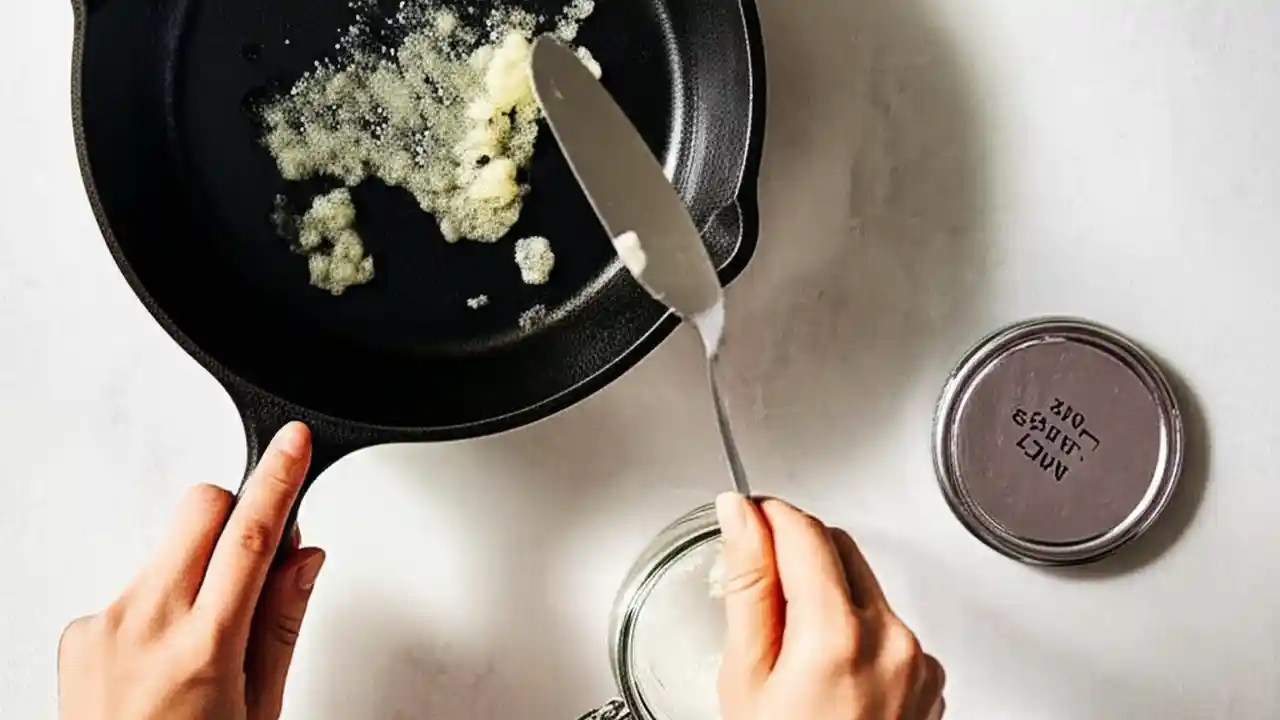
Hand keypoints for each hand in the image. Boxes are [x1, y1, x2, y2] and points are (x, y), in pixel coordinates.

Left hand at [58, 422, 325, 719]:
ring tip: (204, 634)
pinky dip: (159, 602)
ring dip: (196, 566)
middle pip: (199, 511)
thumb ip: (281, 622)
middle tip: (253, 558)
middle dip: (235, 514)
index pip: (252, 536)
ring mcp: (103, 625)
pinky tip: (164, 653)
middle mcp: (145, 625)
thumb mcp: (260, 707)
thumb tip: (303, 557)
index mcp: (203, 647)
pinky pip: (134, 584)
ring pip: (168, 547)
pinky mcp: (78, 631)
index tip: (294, 442)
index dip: (279, 478)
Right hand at [715, 494, 944, 719]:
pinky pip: (892, 629)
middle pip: (841, 551)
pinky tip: (834, 675)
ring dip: (831, 597)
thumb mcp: (745, 675)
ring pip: (867, 589)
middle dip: (798, 557)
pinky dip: (862, 636)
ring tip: (797, 656)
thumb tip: (740, 513)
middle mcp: (892, 640)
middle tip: (762, 602)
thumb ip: (747, 585)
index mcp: (838, 635)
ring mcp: (919, 663)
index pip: (805, 530)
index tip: (746, 522)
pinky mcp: (932, 681)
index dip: (768, 517)